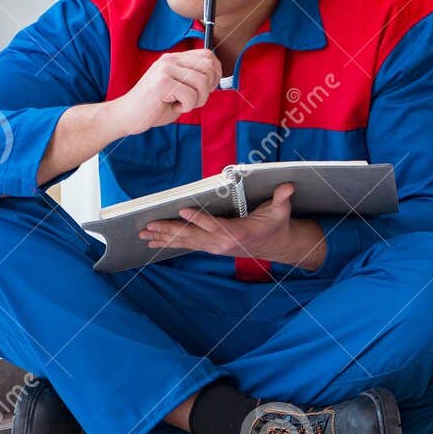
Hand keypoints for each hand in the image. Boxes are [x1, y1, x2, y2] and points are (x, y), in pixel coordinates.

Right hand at [103, 48, 220, 137]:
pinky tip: (173, 107)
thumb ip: (193, 79)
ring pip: (202, 82)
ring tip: (183, 105)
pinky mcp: (163, 83)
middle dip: (208, 89)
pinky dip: (187, 107)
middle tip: (194, 100)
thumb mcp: (177, 88)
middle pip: (208, 66)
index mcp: (174, 59)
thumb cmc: (154, 106)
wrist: (126, 115)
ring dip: (198, 100)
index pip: (208, 54)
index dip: (216, 72)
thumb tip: (216, 76)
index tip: (208, 88)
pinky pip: (191, 96)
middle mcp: (170, 60)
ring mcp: (165, 69)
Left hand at [140, 182, 328, 270]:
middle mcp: (222, 243)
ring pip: (186, 242)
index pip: (215, 225)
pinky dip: (170, 243)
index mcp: (238, 233)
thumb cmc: (276, 224)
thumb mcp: (282, 211)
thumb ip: (282, 199)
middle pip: (192, 236)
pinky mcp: (211, 247)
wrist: (278, 245)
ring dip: (164, 237)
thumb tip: (288, 186)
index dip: (198, 218)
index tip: (182, 209)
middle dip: (170, 230)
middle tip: (150, 225)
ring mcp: (215, 247)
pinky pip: (187, 245)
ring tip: (144, 234)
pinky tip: (153, 242)